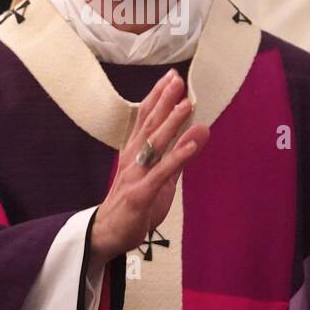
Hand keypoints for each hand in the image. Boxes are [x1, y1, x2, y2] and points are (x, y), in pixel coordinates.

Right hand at [90, 69, 209, 261]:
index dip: (158, 97)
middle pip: (149, 125)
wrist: (107, 233)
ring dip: (171, 123)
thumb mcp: (163, 176)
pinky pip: (161, 173)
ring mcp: (136, 175)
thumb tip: (202, 128)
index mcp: (135, 151)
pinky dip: (176, 157)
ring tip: (186, 104)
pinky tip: (190, 144)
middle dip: (163, 101)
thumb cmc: (134, 202)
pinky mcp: (140, 194)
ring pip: (154, 144)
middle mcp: (133, 158)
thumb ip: (181, 152)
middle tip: (177, 80)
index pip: (146, 118)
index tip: (171, 76)